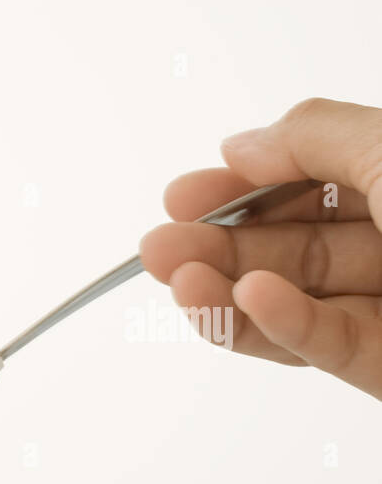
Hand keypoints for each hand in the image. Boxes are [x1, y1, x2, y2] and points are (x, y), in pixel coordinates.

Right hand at [139, 98, 381, 399]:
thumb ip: (315, 138)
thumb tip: (240, 148)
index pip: (307, 190)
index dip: (240, 193)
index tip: (181, 197)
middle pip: (288, 252)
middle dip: (216, 249)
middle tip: (155, 251)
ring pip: (294, 305)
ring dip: (230, 295)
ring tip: (180, 283)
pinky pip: (327, 346)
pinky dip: (283, 325)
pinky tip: (249, 300)